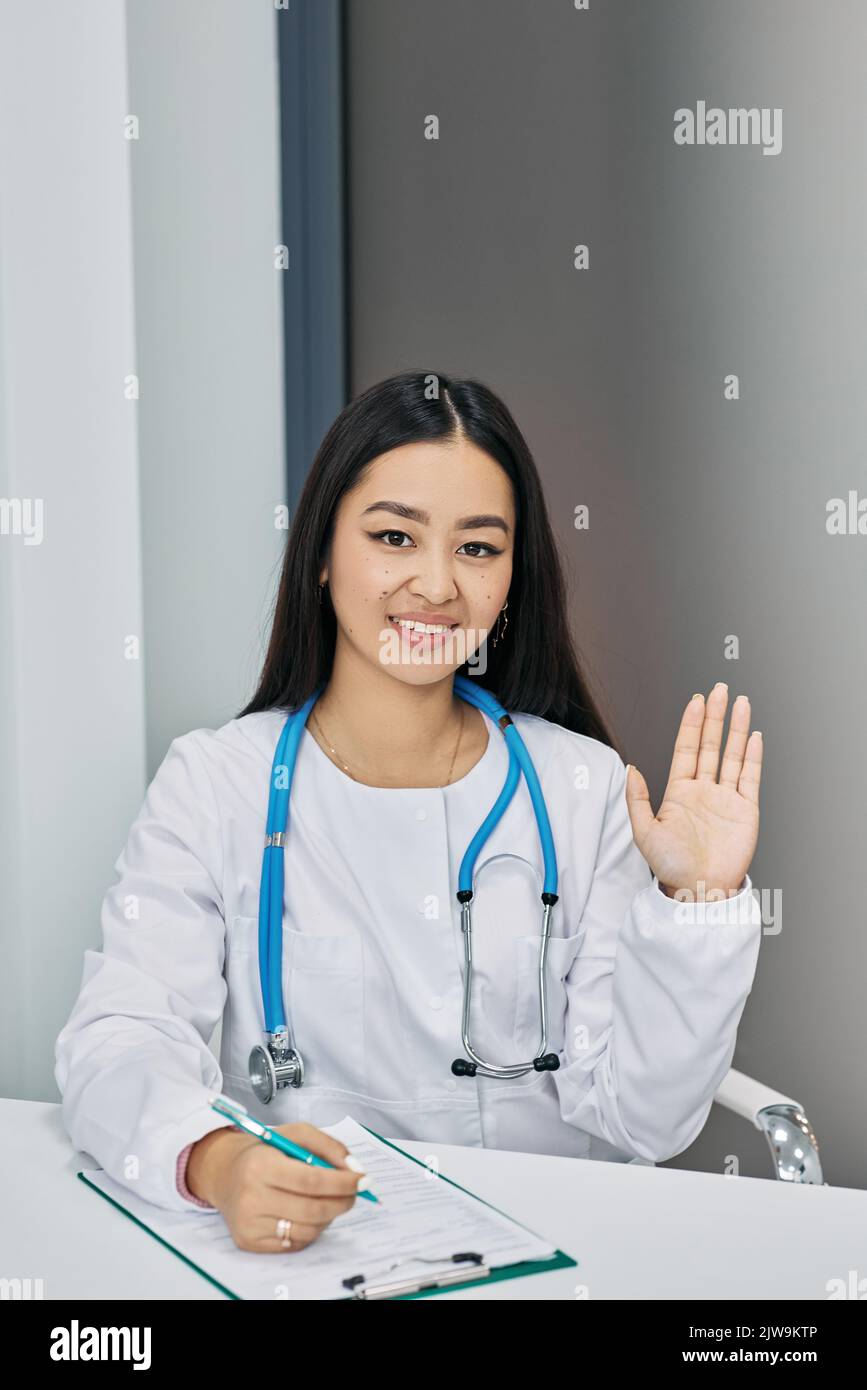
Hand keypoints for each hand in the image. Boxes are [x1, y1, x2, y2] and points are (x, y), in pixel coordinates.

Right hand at [186, 1121, 366, 1251]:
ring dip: (329, 1216)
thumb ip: (327, 1145)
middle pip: (312, 1209)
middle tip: (355, 1193)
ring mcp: (249, 1223)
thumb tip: (354, 1168)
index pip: (311, 1180)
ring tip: (328, 1200)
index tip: (363, 1179)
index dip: (342, 1183)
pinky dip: (311, 1229)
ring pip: (308, 1229)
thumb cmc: (263, 1152)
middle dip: (343, 1202)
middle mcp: (251, 1197)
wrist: (224, 1173)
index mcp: (261, 1165)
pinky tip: (307, 1212)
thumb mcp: (294, 1134)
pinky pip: (294, 1242)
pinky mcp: (249, 1242)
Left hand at [624, 682, 761, 899]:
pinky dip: (753, 756)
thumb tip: (630, 768)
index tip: (696, 700)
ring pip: (732, 755)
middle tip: (719, 689)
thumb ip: (637, 800)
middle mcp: (704, 790)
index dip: (691, 724)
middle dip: (714, 716)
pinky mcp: (746, 810)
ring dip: (735, 729)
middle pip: (710, 745)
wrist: (699, 890)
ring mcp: (726, 798)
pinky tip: (753, 735)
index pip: (686, 748)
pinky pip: (750, 777)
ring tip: (740, 702)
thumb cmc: (670, 867)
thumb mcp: (644, 833)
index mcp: (679, 792)